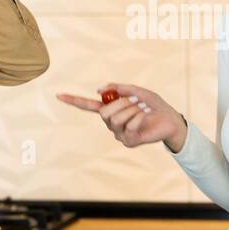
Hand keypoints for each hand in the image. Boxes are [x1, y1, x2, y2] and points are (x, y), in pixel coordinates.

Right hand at [56, 83, 185, 150]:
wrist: (169, 118)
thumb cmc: (153, 104)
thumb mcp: (137, 91)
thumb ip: (119, 88)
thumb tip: (99, 90)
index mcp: (110, 108)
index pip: (88, 105)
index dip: (74, 100)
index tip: (59, 95)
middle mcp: (111, 122)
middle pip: (104, 113)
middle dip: (121, 103)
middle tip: (136, 101)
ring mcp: (118, 133)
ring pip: (115, 119)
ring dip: (132, 110)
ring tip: (143, 109)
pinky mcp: (128, 142)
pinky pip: (129, 127)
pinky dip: (139, 118)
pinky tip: (145, 117)